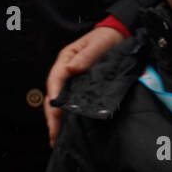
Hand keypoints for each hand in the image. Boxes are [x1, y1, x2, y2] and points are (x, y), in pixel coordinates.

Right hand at [44, 25, 127, 147]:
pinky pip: (70, 100)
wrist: (119, 34)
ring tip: (56, 137)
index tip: (56, 115)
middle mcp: (66, 70)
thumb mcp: (98, 44)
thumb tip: (71, 68)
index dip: (54, 99)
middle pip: (53, 95)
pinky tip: (68, 126)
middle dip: (52, 115)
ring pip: (59, 100)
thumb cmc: (106, 37)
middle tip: (53, 135)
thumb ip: (86, 56)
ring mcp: (72, 78)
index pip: (55, 81)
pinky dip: (67, 114)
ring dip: (57, 118)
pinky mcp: (80, 85)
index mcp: (66, 59)